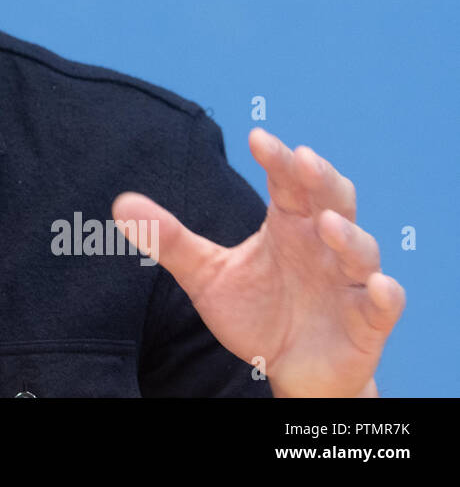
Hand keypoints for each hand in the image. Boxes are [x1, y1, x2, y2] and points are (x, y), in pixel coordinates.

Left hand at [112, 127, 404, 397]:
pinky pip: (384, 303)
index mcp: (288, 224)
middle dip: (320, 178)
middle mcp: (324, 244)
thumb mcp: (206, 275)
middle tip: (302, 158)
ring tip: (328, 222)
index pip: (287, 182)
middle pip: (332, 200)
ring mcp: (350, 281)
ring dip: (349, 234)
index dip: (277, 159)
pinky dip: (384, 293)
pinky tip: (378, 286)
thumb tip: (121, 204)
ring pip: (361, 248)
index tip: (257, 137)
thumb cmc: (254, 311)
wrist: (288, 367)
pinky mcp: (368, 320)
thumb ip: (170, 239)